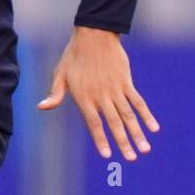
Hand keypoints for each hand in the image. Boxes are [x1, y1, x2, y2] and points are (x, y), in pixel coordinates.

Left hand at [37, 26, 159, 160]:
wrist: (94, 35)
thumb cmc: (74, 56)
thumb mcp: (60, 74)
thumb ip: (54, 94)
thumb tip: (41, 107)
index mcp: (84, 97)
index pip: (94, 123)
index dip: (100, 139)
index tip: (107, 155)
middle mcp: (101, 96)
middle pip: (114, 123)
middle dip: (123, 142)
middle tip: (131, 159)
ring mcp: (115, 89)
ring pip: (128, 115)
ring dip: (137, 133)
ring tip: (144, 149)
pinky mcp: (126, 82)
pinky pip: (137, 101)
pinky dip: (146, 115)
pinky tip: (153, 128)